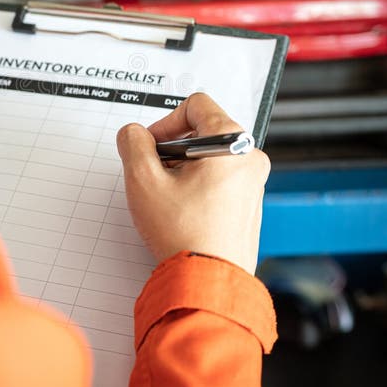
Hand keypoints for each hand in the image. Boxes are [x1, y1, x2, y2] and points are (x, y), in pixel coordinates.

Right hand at [116, 93, 269, 274]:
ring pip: (210, 157)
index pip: (196, 104)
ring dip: (184, 170)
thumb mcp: (143, 180)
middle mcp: (249, 158)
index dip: (165, 122)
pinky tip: (183, 211)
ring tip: (169, 198)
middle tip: (156, 175)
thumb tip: (133, 134)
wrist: (208, 282)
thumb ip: (133, 144)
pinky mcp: (249, 204)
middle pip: (203, 131)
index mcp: (232, 142)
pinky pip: (220, 180)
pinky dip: (198, 187)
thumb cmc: (184, 234)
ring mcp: (253, 183)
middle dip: (173, 149)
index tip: (152, 146)